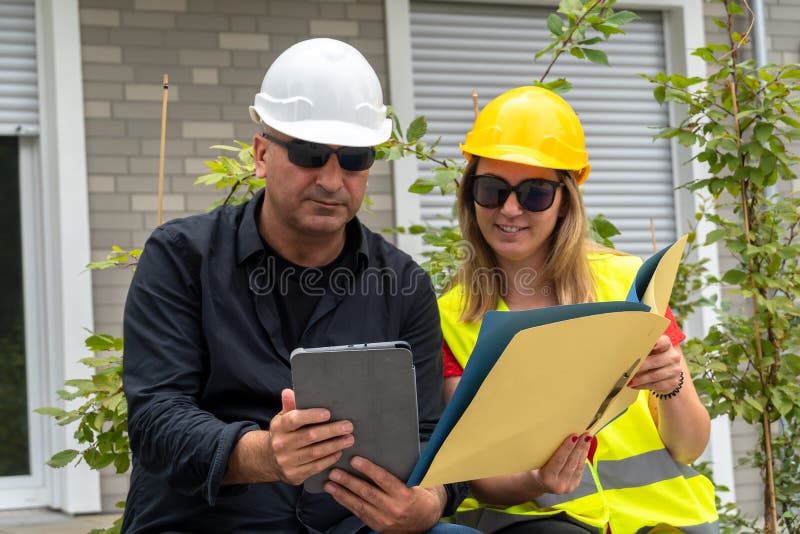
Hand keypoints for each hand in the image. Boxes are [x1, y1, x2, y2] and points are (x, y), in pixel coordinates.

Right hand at [266, 389, 354, 484]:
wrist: (269, 459)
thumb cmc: (284, 433)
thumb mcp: (283, 418)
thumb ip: (289, 405)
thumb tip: (289, 391)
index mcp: (279, 427)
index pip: (295, 419)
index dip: (312, 416)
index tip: (328, 413)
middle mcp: (280, 444)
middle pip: (310, 436)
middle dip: (332, 431)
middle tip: (348, 426)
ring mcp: (286, 461)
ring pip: (315, 453)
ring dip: (335, 445)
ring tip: (349, 439)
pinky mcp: (294, 475)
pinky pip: (316, 467)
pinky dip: (330, 459)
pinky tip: (339, 452)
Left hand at [324, 456, 442, 532]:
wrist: (426, 521)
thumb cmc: (420, 495)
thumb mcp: (417, 482)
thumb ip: (402, 472)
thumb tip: (383, 453)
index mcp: (405, 495)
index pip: (384, 479)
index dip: (368, 469)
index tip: (355, 460)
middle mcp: (394, 508)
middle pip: (367, 493)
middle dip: (348, 482)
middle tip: (334, 472)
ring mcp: (385, 520)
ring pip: (360, 505)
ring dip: (342, 494)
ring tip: (329, 484)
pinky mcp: (378, 526)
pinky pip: (359, 514)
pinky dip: (347, 504)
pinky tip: (337, 495)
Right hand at [530, 433, 591, 494]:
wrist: (536, 485)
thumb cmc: (533, 469)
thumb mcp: (533, 462)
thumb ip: (542, 453)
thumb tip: (552, 434)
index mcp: (546, 478)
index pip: (559, 460)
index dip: (567, 448)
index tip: (573, 436)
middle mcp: (558, 485)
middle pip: (571, 462)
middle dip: (579, 447)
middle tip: (585, 434)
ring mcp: (567, 487)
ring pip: (578, 466)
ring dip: (583, 450)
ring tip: (587, 438)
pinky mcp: (573, 485)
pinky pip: (580, 469)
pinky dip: (583, 457)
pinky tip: (585, 448)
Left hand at [627, 335, 681, 394]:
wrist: (667, 375)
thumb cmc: (653, 359)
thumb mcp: (649, 352)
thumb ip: (641, 350)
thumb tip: (625, 355)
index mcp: (667, 345)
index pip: (663, 342)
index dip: (656, 343)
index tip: (645, 345)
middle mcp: (673, 356)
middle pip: (655, 361)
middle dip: (639, 367)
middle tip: (627, 370)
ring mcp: (674, 370)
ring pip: (654, 375)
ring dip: (639, 379)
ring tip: (628, 381)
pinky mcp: (673, 382)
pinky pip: (656, 385)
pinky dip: (643, 385)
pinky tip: (634, 385)